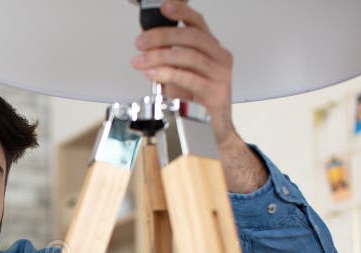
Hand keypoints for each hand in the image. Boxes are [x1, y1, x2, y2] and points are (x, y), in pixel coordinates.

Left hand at [131, 0, 266, 192]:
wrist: (213, 132)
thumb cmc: (197, 102)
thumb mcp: (180, 74)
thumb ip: (168, 58)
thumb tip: (145, 42)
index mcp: (212, 49)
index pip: (198, 23)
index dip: (181, 12)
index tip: (163, 8)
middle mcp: (219, 58)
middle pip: (191, 37)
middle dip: (162, 36)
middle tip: (140, 42)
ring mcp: (220, 75)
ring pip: (189, 56)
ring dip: (160, 56)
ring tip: (140, 60)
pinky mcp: (216, 92)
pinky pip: (190, 77)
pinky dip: (168, 73)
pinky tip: (152, 72)